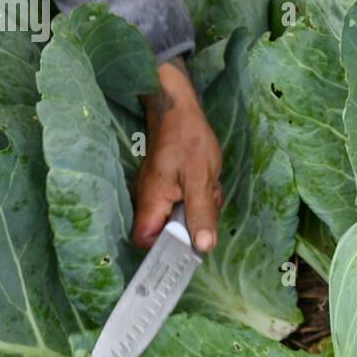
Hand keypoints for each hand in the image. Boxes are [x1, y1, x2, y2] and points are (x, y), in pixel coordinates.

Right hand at [134, 56, 223, 251]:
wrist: (179, 108)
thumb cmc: (187, 140)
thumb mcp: (199, 179)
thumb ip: (201, 213)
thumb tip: (203, 247)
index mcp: (150, 202)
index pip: (146, 241)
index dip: (167, 246)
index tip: (191, 239)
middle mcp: (148, 200)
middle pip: (170, 230)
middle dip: (195, 221)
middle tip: (209, 200)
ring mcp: (158, 192)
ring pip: (182, 215)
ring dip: (202, 205)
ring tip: (210, 185)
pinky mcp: (169, 185)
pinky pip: (185, 200)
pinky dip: (200, 194)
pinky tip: (209, 180)